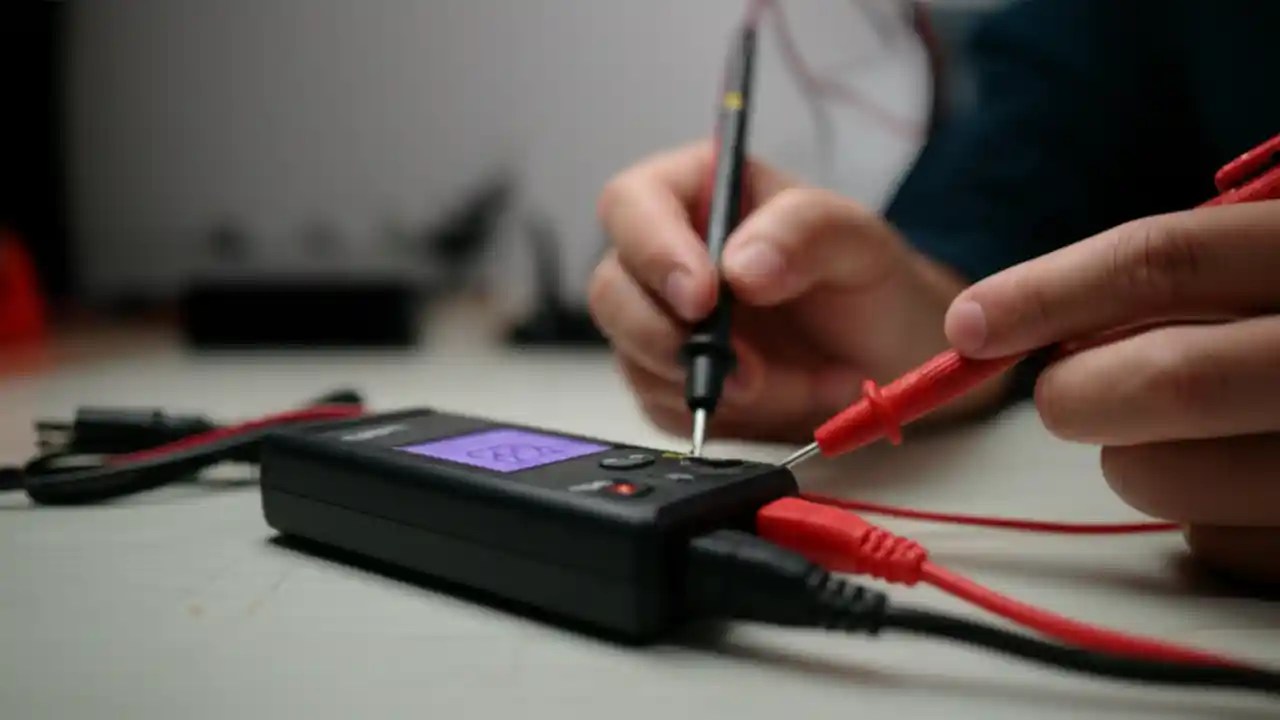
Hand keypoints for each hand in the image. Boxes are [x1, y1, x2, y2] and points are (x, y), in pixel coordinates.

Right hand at [590, 141, 1001, 443]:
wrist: (887, 358)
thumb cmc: (870, 282)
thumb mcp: (857, 239)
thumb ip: (803, 233)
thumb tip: (739, 268)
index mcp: (697, 194)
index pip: (633, 204)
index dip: (653, 249)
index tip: (703, 298)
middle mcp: (665, 255)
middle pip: (612, 289)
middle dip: (668, 337)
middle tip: (742, 368)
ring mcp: (662, 322)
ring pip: (631, 355)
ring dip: (703, 383)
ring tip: (783, 383)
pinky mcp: (669, 383)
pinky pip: (662, 406)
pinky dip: (716, 414)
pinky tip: (774, 398)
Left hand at [946, 200, 1279, 584]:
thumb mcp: (1275, 263)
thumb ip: (1186, 275)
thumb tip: (1018, 318)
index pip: (1168, 258)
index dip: (1048, 290)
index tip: (970, 324)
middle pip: (1163, 379)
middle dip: (1076, 393)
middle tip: (1065, 395)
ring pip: (1167, 477)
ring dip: (1127, 460)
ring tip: (1169, 438)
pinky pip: (1218, 547)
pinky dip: (1196, 518)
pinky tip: (1239, 483)